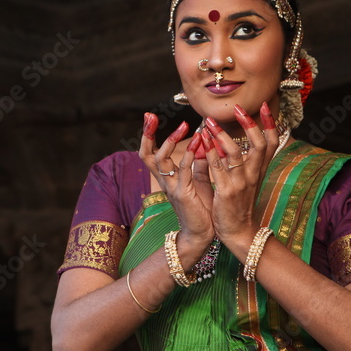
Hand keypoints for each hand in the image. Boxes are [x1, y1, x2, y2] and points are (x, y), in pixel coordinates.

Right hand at [137, 114, 213, 242]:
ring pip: (161, 160)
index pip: (150, 153)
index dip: (148, 136)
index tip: (150, 117)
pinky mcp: (182, 194)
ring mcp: (171, 187)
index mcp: (166, 178)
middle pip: (146, 155)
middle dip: (147, 135)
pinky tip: (198, 142)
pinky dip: (189, 155)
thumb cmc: (200, 208)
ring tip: (184, 126)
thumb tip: (203, 142)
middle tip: (150, 116)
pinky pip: (183, 170)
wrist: (201, 234)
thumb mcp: (199, 181)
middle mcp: (164, 181)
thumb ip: (199, 163)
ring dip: (171, 141)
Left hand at [202, 103, 279, 248]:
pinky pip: (217, 168)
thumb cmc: (239, 203)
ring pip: (235, 153)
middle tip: (237, 108)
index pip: (271, 143)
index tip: (265, 106)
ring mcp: (241, 183)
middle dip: (249, 124)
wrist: (238, 231)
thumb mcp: (247, 180)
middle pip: (259, 144)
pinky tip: (202, 141)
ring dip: (221, 135)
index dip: (270, 123)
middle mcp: (254, 174)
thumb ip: (244, 161)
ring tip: (209, 122)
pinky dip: (209, 153)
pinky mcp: (226, 192)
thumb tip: (236, 139)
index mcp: (259, 170)